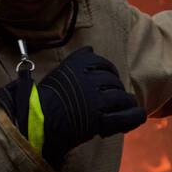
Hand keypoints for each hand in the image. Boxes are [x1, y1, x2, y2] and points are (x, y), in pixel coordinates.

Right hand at [0, 46, 145, 168]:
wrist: (32, 123)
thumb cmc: (39, 100)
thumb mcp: (57, 73)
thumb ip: (75, 63)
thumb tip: (91, 49)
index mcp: (79, 64)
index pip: (102, 64)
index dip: (107, 73)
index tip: (106, 80)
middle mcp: (90, 77)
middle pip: (113, 81)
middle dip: (114, 90)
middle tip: (110, 100)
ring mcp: (96, 98)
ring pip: (121, 97)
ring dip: (124, 103)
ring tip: (123, 109)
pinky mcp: (100, 118)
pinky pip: (125, 115)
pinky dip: (134, 116)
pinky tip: (139, 115)